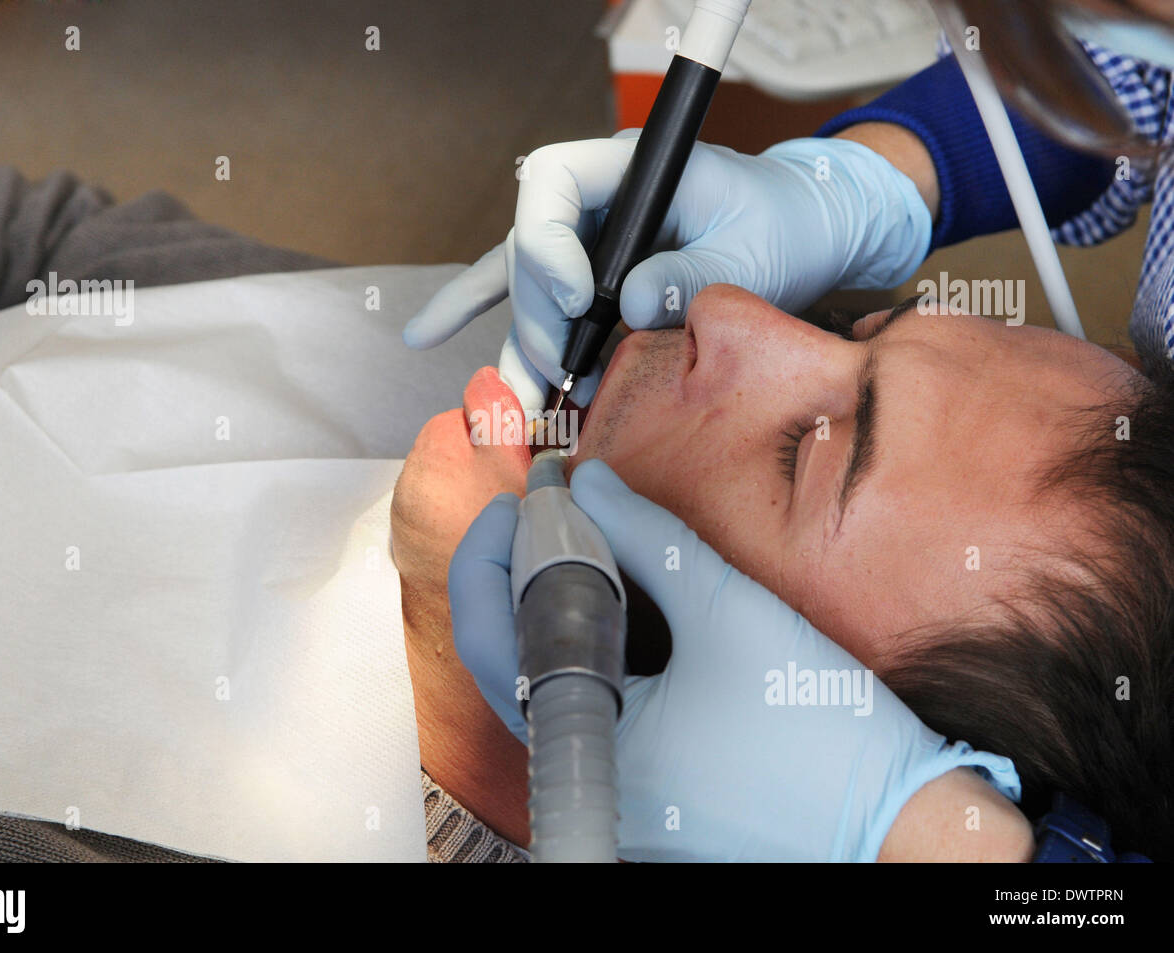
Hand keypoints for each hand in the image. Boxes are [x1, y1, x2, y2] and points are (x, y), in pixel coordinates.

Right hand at [404, 134, 931, 416]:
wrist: (805, 240)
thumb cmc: (785, 226)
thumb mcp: (755, 252)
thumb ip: (693, 276)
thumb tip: (631, 306)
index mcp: (632, 170)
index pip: (553, 184)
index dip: (548, 244)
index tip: (578, 302)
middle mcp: (598, 203)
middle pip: (530, 253)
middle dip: (538, 319)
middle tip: (564, 372)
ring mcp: (588, 244)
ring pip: (525, 290)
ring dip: (517, 348)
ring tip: (513, 405)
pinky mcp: (590, 282)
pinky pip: (527, 298)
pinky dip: (483, 318)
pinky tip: (426, 335)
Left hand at [449, 460, 1017, 860]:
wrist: (899, 824)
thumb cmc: (820, 732)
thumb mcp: (729, 612)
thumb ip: (648, 539)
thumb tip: (589, 483)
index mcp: (588, 743)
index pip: (489, 637)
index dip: (492, 554)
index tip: (525, 494)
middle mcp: (586, 777)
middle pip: (509, 659)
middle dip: (515, 573)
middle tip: (544, 509)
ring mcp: (615, 789)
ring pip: (547, 681)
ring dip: (550, 606)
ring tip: (573, 537)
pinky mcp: (647, 788)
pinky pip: (592, 704)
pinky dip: (587, 645)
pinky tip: (608, 596)